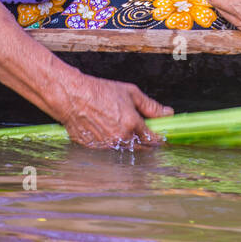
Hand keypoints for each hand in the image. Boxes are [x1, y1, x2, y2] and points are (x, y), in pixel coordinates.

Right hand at [50, 72, 172, 149]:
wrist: (72, 97)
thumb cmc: (99, 92)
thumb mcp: (130, 93)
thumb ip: (151, 106)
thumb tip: (168, 113)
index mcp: (132, 125)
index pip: (154, 140)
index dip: (159, 139)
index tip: (160, 136)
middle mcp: (121, 138)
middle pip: (142, 148)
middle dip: (145, 142)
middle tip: (141, 131)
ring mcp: (107, 146)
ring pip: (125, 149)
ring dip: (127, 142)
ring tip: (119, 126)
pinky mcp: (95, 149)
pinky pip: (109, 149)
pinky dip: (111, 142)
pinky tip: (105, 129)